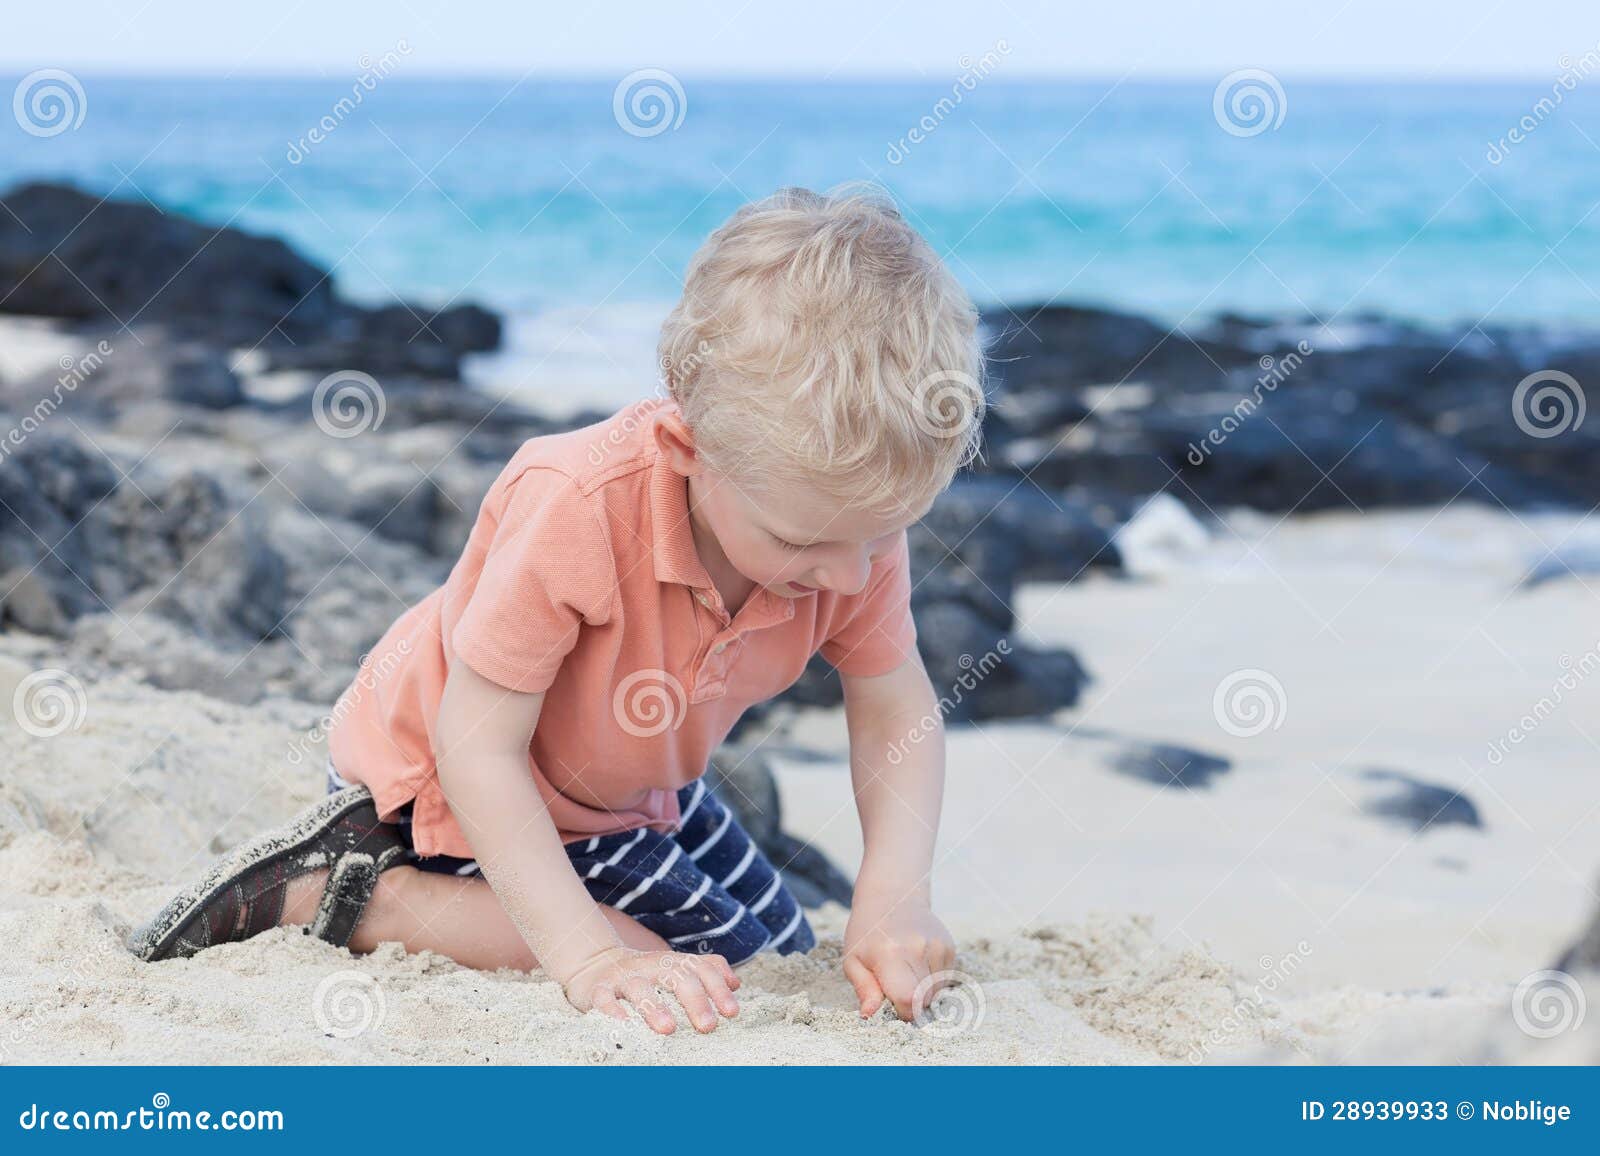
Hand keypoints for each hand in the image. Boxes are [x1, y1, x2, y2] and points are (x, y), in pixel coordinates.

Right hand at [560, 946, 739, 1034]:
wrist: (597, 964)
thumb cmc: (648, 974)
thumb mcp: (676, 967)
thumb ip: (707, 970)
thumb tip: (737, 983)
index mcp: (673, 961)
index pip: (700, 969)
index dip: (717, 988)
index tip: (731, 1013)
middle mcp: (650, 965)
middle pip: (675, 975)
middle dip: (694, 1000)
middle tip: (708, 1026)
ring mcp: (624, 976)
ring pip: (640, 988)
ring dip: (655, 1007)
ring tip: (668, 1028)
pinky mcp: (598, 989)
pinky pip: (604, 999)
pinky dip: (613, 1012)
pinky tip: (624, 1027)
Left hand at [843, 895, 956, 1020]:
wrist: (892, 897)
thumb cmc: (867, 932)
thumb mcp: (853, 960)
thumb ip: (864, 989)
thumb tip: (870, 1015)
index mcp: (891, 954)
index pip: (909, 1001)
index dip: (902, 1012)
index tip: (891, 1005)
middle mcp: (919, 949)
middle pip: (924, 1001)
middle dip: (910, 1003)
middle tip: (894, 984)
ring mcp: (938, 947)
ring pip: (936, 993)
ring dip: (922, 992)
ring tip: (904, 970)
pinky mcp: (949, 947)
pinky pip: (943, 980)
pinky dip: (931, 980)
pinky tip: (917, 962)